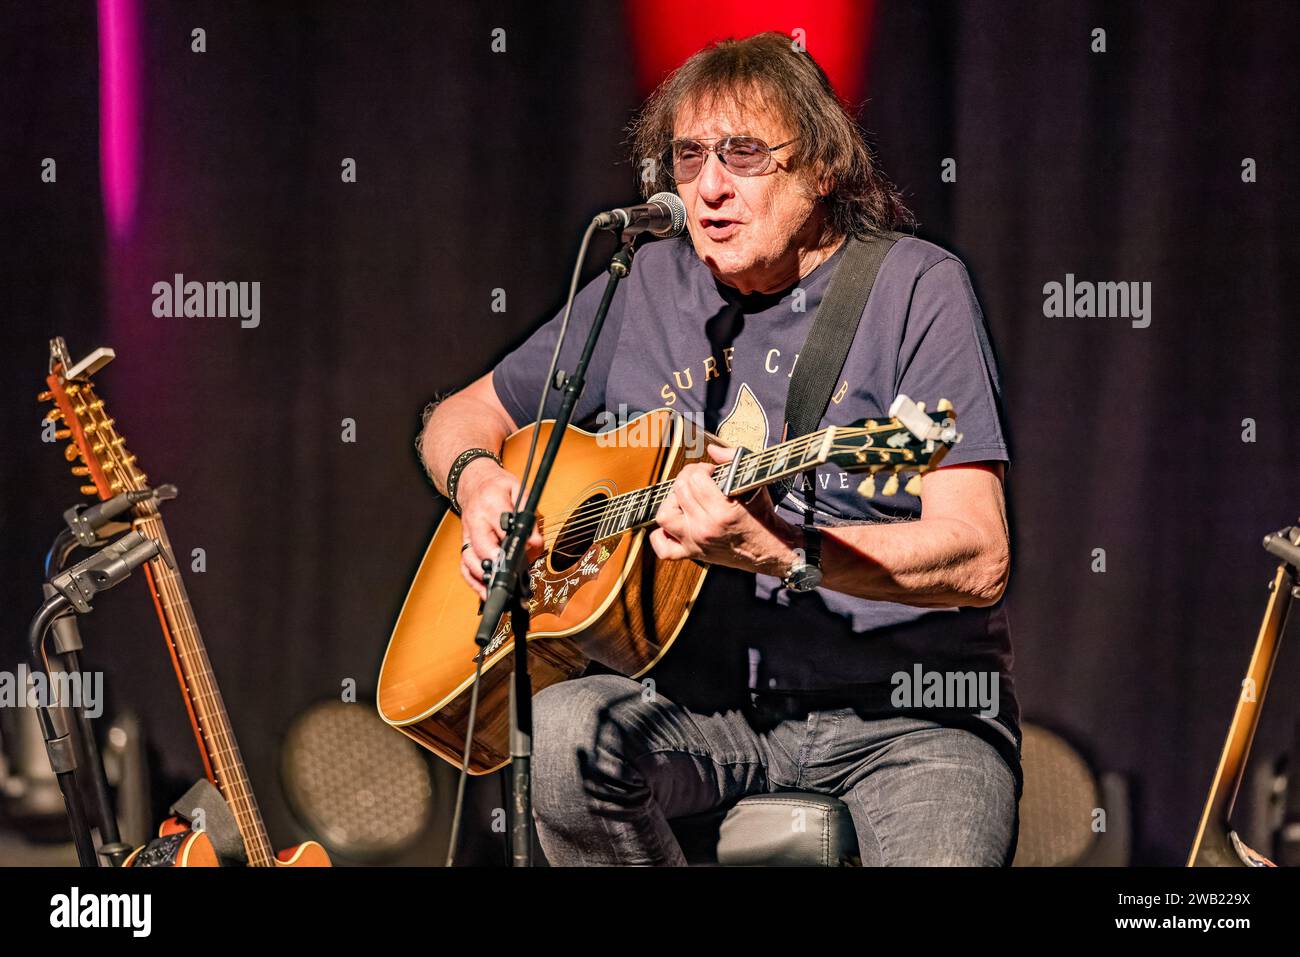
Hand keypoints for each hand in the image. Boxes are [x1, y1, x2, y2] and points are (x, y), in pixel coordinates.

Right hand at [454, 458, 544, 600]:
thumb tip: (534, 543)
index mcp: (490, 504)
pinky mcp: (465, 544)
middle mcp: (475, 521)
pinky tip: (485, 590)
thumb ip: (530, 517)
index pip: (500, 526)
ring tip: (496, 589)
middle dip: (496, 563)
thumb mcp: (520, 492)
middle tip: (510, 576)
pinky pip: (464, 565)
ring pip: (469, 559)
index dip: (512, 542)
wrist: (475, 482)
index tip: (523, 554)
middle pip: (481, 546)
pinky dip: (473, 580)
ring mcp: (467, 534)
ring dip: (482, 576)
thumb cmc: (500, 488)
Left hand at [649, 443, 798, 575]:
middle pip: (679, 491)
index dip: (702, 468)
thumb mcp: (755, 485)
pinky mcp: (692, 553)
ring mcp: (696, 542)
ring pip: (665, 515)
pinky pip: (663, 548)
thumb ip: (734, 460)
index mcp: (723, 511)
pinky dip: (661, 535)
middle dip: (688, 478)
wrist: (771, 551)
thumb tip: (712, 450)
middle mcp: (705, 528)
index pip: (695, 478)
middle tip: (700, 479)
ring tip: (685, 498)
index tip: (711, 472)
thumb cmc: (762, 517)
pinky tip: (675, 523)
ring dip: (671, 502)